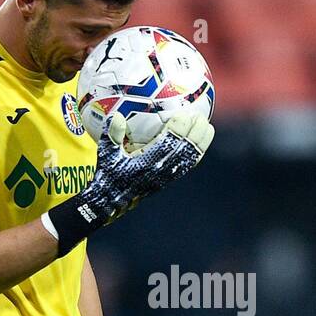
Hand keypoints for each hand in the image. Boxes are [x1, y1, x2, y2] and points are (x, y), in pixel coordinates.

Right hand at [44, 111, 213, 255]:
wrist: (111, 201)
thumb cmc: (108, 175)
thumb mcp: (107, 154)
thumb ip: (111, 135)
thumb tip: (116, 116)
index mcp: (147, 162)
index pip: (168, 142)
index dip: (179, 128)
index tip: (186, 114)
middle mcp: (160, 170)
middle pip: (184, 149)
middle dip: (196, 133)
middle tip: (202, 117)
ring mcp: (166, 176)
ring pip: (189, 159)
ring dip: (201, 143)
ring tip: (209, 128)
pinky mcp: (167, 180)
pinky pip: (186, 167)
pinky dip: (195, 155)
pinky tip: (200, 145)